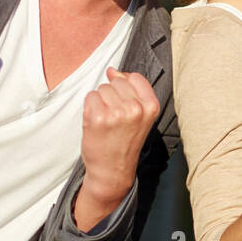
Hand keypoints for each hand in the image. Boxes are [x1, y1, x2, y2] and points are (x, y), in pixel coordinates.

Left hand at [80, 68, 161, 202]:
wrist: (112, 169)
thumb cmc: (125, 142)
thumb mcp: (140, 116)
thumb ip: (133, 91)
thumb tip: (113, 70)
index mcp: (151, 107)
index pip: (135, 78)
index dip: (126, 87)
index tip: (125, 103)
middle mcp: (136, 108)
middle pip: (117, 82)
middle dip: (112, 96)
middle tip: (115, 117)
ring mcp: (116, 113)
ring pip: (102, 88)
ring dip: (100, 102)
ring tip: (106, 121)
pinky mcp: (97, 117)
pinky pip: (90, 97)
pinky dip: (89, 108)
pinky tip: (96, 122)